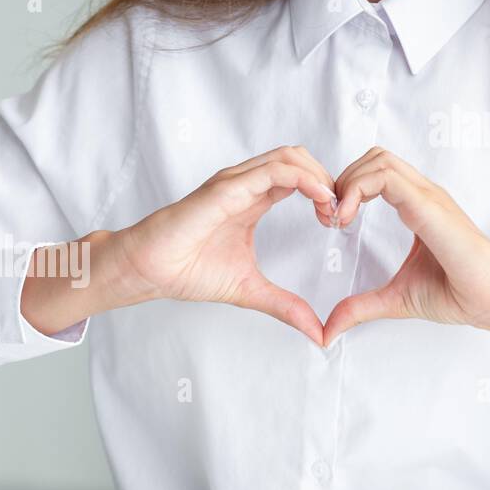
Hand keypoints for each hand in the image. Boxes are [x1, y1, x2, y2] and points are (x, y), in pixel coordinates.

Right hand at [111, 145, 338, 343]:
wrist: (150, 269)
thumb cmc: (186, 271)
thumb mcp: (250, 291)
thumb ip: (285, 306)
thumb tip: (318, 333)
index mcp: (252, 200)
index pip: (299, 177)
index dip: (325, 193)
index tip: (337, 222)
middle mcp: (245, 184)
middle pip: (300, 158)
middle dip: (328, 180)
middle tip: (339, 214)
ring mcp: (235, 183)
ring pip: (291, 156)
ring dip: (320, 177)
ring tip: (332, 208)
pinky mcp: (226, 189)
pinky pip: (274, 170)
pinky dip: (304, 180)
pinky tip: (320, 202)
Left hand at [321, 147, 489, 346]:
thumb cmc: (459, 295)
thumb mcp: (395, 299)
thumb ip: (360, 307)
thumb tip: (330, 330)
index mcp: (417, 206)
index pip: (376, 172)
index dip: (346, 189)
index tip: (331, 222)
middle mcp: (423, 195)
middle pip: (374, 157)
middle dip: (342, 179)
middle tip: (330, 217)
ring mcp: (429, 198)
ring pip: (378, 160)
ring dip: (347, 182)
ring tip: (338, 219)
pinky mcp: (431, 208)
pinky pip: (388, 179)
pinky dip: (357, 190)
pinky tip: (347, 221)